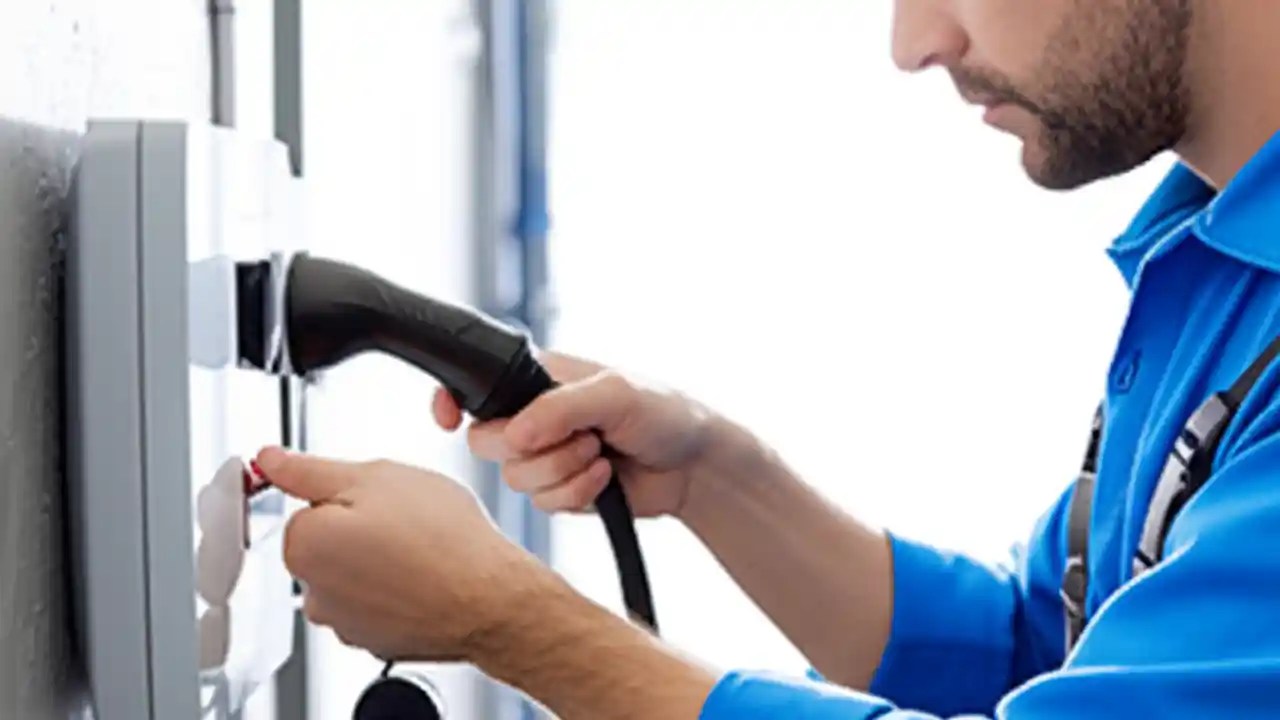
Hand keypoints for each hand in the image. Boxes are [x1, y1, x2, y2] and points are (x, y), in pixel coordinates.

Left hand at [255, 446, 549, 662]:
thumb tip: (268, 460)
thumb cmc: (443, 540)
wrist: (491, 601)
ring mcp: (345, 623)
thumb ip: (309, 470)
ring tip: (422, 550)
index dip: (350, 495)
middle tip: (406, 520)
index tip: (382, 499)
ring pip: (353, 573)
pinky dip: (395, 590)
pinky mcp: (375, 641)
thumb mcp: (376, 477)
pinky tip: (427, 577)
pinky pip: (376, 602)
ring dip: (378, 560)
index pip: (308, 507)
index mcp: (304, 546)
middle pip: (327, 542)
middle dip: (360, 527)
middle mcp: (313, 593)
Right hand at [432, 351, 724, 518]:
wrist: (696, 466)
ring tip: (600, 455)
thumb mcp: (616, 392)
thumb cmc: (664, 412)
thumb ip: (561, 407)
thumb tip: (515, 432)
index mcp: (539, 377)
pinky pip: (540, 504)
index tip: (448, 419)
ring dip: (561, 472)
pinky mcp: (560, 490)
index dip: (451, 400)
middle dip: (531, 448)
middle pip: (484, 441)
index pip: (475, 383)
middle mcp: (534, 415)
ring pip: (513, 478)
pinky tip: (605, 478)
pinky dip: (574, 494)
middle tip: (578, 439)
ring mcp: (546, 455)